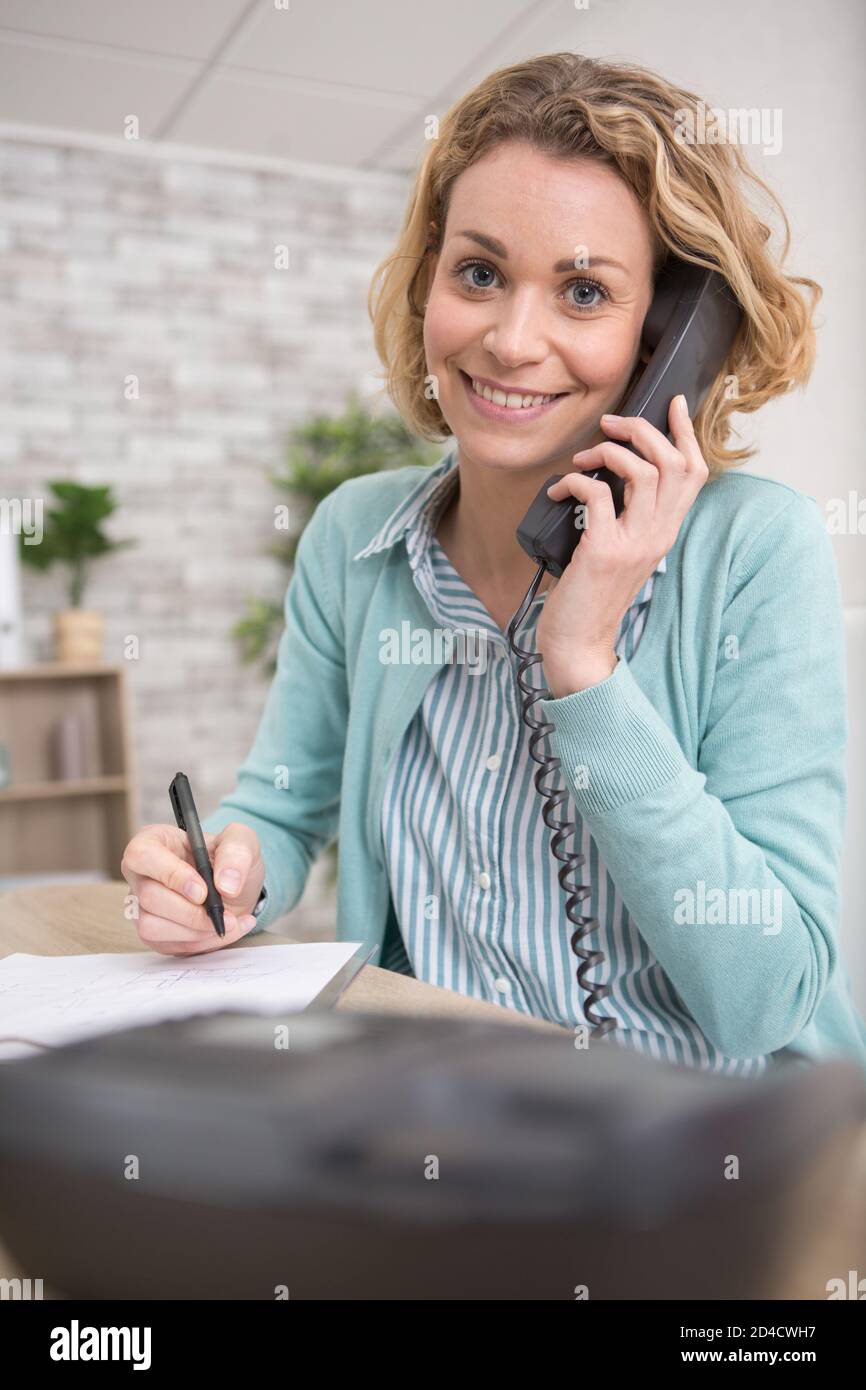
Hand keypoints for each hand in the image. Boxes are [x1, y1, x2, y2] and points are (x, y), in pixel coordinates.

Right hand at [120, 821, 264, 955]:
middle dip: (191, 912)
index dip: (171, 875)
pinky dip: (200, 943)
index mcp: (154, 841)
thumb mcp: (243, 841)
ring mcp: (142, 905)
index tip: (203, 892)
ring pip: (151, 926)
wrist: (235, 889)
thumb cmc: (229, 859)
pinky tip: (223, 930)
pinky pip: (166, 945)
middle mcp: (141, 874)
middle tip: (224, 913)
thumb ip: (237, 852)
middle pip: (149, 897)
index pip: (142, 855)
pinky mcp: (152, 933)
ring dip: (195, 931)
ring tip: (227, 921)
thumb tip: (226, 884)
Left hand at [535, 394, 708, 696]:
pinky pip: (597, 494)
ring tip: (583, 457)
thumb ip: (627, 518)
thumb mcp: (620, 551)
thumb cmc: (590, 595)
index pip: (694, 473)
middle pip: (674, 462)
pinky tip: (558, 489)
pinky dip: (574, 481)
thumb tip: (609, 476)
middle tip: (612, 423)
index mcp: (665, 532)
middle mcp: (658, 535)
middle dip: (643, 430)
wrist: (578, 643)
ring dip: (609, 451)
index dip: (686, 433)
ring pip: (643, 471)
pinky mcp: (604, 550)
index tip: (673, 404)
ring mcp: (634, 543)